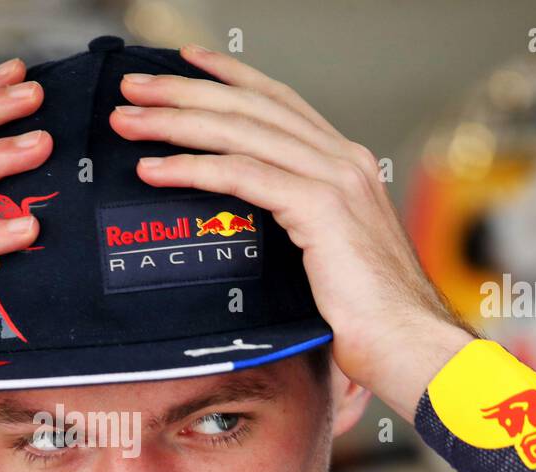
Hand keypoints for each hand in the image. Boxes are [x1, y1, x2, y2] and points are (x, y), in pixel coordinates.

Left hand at [110, 44, 477, 420]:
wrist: (406, 342)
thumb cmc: (365, 316)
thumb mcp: (324, 257)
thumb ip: (293, 226)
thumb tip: (239, 224)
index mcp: (345, 165)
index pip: (278, 103)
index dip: (229, 78)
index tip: (184, 64)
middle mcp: (342, 160)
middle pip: (250, 107)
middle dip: (184, 91)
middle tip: (133, 87)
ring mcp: (335, 179)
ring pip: (240, 132)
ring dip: (175, 122)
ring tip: (128, 120)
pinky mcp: (321, 208)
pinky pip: (243, 176)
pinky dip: (193, 167)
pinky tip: (155, 168)